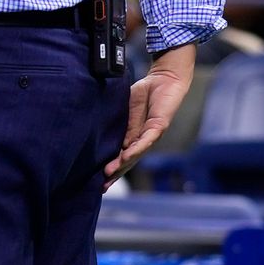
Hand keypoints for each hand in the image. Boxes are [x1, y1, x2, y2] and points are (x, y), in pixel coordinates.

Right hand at [107, 45, 193, 185]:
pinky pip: (146, 141)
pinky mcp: (158, 127)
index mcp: (133, 135)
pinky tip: (126, 156)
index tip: (98, 180)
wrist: (165, 78)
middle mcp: (142, 139)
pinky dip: (136, 149)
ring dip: (123, 165)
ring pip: (136, 154)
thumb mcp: (126, 109)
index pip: (121, 155)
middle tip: (102, 186)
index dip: (111, 168)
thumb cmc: (145, 91)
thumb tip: (104, 135)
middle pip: (128, 161)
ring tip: (109, 173)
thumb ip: (119, 122)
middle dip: (116, 174)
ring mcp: (151, 135)